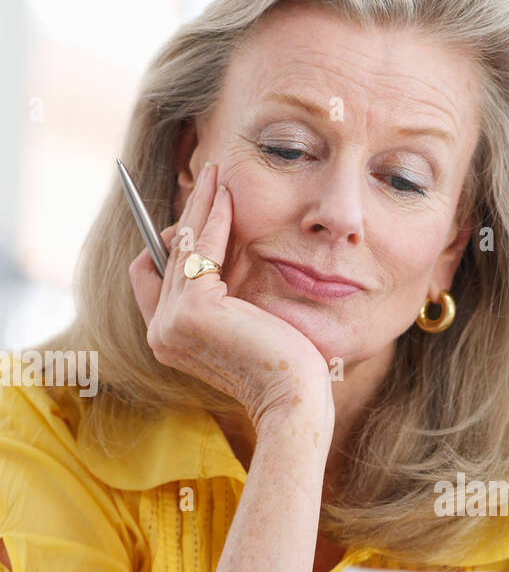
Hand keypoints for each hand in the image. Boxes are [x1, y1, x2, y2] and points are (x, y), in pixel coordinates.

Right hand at [128, 160, 333, 434]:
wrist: (294, 397)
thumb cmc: (280, 368)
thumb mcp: (242, 328)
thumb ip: (222, 299)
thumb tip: (212, 256)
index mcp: (168, 340)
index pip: (151, 280)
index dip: (170, 243)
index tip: (198, 213)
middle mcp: (160, 333)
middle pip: (166, 256)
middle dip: (188, 213)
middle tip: (207, 176)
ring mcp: (171, 323)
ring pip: (182, 247)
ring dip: (199, 205)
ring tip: (217, 173)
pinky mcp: (193, 310)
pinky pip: (202, 249)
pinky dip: (214, 219)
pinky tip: (227, 197)